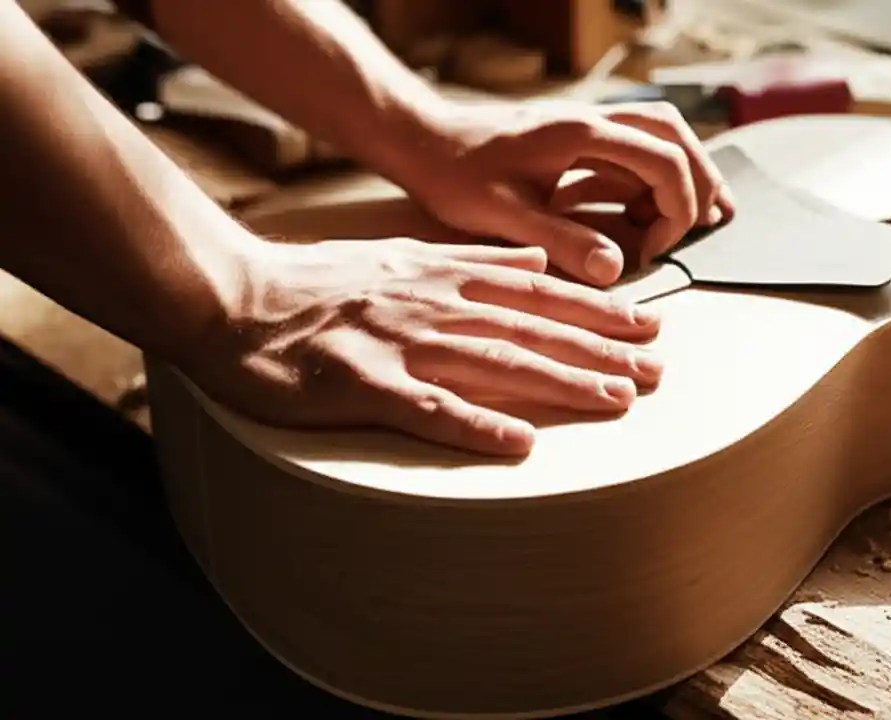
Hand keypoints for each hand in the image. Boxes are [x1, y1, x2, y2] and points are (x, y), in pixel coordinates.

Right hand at [183, 237, 662, 456]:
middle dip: (602, 349)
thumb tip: (535, 259)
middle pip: (533, 328)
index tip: (648, 326)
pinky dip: (476, 427)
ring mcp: (400, 344)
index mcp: (443, 274)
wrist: (232, 297)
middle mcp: (433, 303)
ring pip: (496, 363)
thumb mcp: (402, 252)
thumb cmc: (316, 284)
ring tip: (617, 401)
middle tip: (659, 369)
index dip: (599, 310)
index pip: (537, 293)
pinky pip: (427, 410)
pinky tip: (520, 446)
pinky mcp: (362, 385)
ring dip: (562, 382)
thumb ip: (471, 258)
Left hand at [380, 98, 734, 286]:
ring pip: (663, 132)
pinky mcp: (580, 136)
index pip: (663, 159)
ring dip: (684, 172)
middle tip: (702, 228)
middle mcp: (592, 119)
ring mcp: (588, 124)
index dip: (674, 209)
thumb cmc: (455, 174)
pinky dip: (658, 173)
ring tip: (693, 218)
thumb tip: (615, 270)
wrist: (423, 141)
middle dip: (699, 183)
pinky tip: (648, 210)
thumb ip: (560, 241)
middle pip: (676, 135)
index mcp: (581, 134)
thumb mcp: (502, 215)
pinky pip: (638, 144)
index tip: (652, 251)